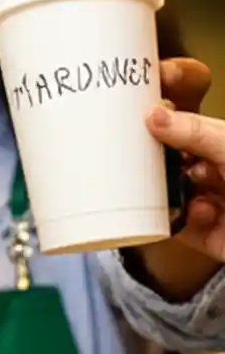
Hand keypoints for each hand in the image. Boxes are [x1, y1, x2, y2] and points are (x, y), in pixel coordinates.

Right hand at [145, 57, 224, 260]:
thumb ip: (195, 132)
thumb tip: (152, 114)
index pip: (187, 132)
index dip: (162, 128)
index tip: (136, 124)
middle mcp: (221, 175)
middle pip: (175, 166)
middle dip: (160, 164)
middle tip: (142, 160)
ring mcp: (216, 207)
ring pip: (172, 198)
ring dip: (171, 194)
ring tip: (186, 190)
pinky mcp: (210, 239)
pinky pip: (179, 230)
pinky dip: (180, 223)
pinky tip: (203, 215)